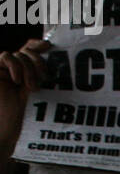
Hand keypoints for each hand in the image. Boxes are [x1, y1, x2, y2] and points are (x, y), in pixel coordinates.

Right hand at [0, 38, 49, 160]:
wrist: (11, 129)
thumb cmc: (30, 118)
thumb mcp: (44, 96)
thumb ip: (46, 80)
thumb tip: (59, 65)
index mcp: (31, 73)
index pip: (33, 50)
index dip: (40, 44)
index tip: (50, 46)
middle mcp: (18, 69)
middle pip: (28, 51)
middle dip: (38, 61)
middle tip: (43, 78)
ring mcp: (7, 70)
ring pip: (19, 54)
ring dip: (28, 68)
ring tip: (31, 87)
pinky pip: (6, 56)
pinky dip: (14, 65)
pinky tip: (17, 80)